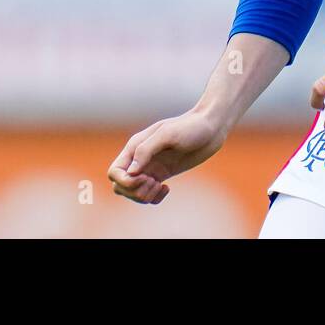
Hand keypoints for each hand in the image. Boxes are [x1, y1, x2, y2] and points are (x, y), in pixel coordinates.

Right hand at [107, 108, 227, 204]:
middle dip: (134, 192)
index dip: (125, 182)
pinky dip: (155, 198)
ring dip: (144, 196)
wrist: (210, 128)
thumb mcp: (168, 134)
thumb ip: (146, 150)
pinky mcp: (163, 175)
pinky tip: (167, 189)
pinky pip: (149, 194)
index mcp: (135, 147)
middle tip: (154, 182)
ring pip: (133, 193)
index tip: (145, 178)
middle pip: (120, 186)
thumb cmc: (190, 127)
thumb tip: (131, 172)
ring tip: (161, 186)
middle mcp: (140, 159)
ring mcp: (151, 168)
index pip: (114, 172)